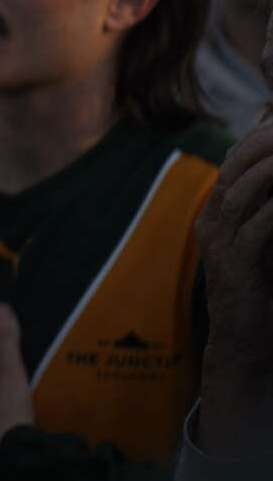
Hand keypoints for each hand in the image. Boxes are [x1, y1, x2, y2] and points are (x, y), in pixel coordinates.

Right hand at [195, 110, 272, 454]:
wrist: (245, 346)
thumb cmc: (263, 292)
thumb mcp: (268, 242)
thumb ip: (272, 212)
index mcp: (218, 210)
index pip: (236, 158)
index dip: (260, 133)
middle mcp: (213, 220)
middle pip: (235, 165)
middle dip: (266, 140)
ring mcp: (219, 242)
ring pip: (243, 190)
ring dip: (272, 167)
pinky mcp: (233, 265)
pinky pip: (256, 228)